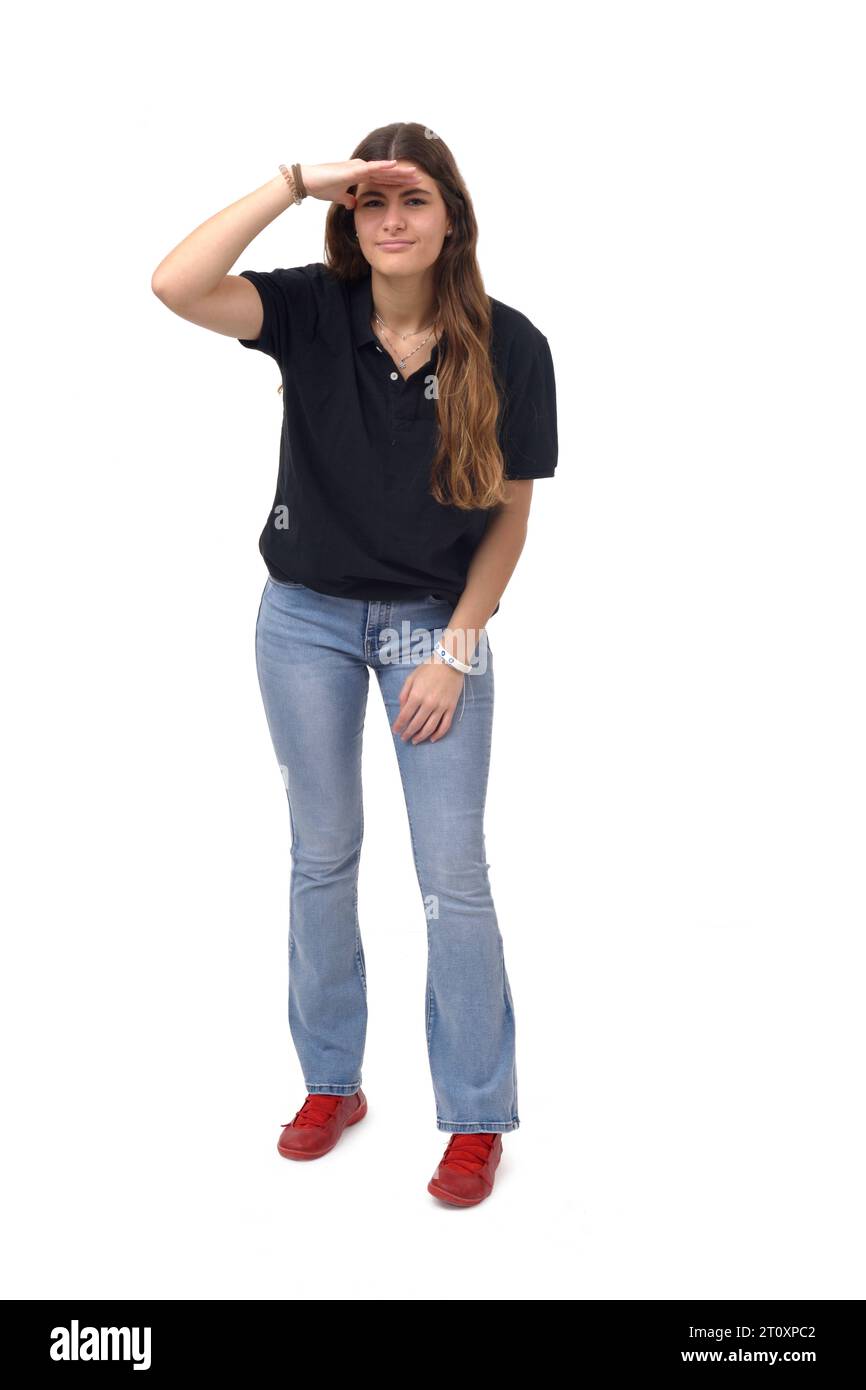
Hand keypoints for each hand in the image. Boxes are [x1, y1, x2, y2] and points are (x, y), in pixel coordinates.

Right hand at [300, 158, 419, 210]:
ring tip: (414, 172)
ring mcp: (359, 167)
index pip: (384, 180)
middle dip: (404, 176)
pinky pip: (372, 168)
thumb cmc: (321, 187)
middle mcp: (362, 169)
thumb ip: (348, 199)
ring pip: (384, 169)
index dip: (398, 182)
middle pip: (388, 173)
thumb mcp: (339, 197)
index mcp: (360, 176)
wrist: (309, 182)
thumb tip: (354, 204)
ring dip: (399, 171)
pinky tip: (396, 166)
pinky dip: (384, 167)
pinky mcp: (354, 169)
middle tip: (420, 178)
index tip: (411, 185)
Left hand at [391, 657, 464, 743]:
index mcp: (417, 695)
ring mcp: (441, 707)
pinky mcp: (451, 708)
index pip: (404, 716)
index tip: (395, 731)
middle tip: (404, 738)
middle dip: (408, 733)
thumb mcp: (411, 678)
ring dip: (421, 737)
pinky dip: (438, 734)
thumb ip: (404, 694)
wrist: (450, 662)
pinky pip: (445, 725)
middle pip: (416, 724)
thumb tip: (402, 710)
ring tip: (415, 741)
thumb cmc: (429, 668)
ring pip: (430, 728)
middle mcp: (428, 703)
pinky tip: (432, 739)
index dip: (399, 725)